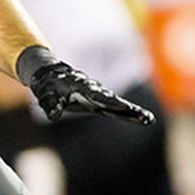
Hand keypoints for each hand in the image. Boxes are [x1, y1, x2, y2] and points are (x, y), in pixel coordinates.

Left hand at [29, 62, 154, 124]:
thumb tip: (53, 116)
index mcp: (82, 87)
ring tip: (148, 119)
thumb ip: (50, 105)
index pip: (98, 96)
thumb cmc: (49, 86)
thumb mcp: (46, 96)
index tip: (122, 107)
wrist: (51, 75)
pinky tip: (142, 119)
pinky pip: (115, 108)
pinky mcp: (100, 101)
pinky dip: (128, 113)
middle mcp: (94, 90)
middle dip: (129, 109)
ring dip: (132, 112)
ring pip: (117, 104)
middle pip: (114, 101)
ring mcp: (98, 95)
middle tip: (145, 116)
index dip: (110, 102)